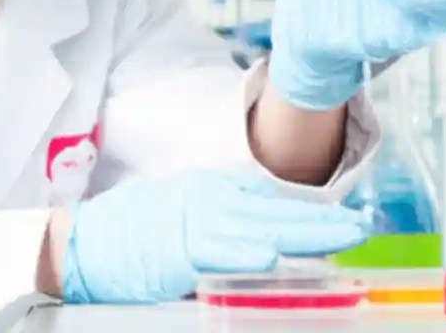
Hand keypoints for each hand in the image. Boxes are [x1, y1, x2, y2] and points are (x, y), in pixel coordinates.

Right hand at [58, 169, 371, 303]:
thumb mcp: (181, 209)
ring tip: (345, 239)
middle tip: (364, 226)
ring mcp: (195, 224)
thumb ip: (223, 218)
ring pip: (264, 229)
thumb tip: (267, 235)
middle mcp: (209, 200)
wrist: (80, 241)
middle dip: (325, 221)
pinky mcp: (179, 251)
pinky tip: (277, 256)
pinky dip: (250, 253)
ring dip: (306, 235)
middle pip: (279, 211)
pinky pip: (224, 252)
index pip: (274, 199)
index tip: (348, 217)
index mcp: (211, 190)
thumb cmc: (130, 233)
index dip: (314, 210)